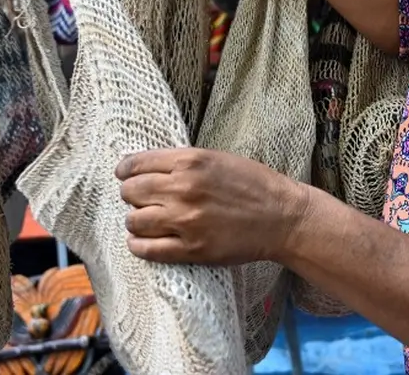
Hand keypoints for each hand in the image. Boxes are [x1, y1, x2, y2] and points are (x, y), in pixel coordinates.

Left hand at [116, 148, 313, 265]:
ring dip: (136, 221)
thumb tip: (146, 168)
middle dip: (132, 195)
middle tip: (141, 199)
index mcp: (190, 161)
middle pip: (130, 192)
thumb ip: (183, 162)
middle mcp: (183, 189)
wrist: (282, 217)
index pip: (136, 164)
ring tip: (146, 220)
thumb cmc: (254, 184)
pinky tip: (143, 241)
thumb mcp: (217, 158)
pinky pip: (147, 249)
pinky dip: (138, 245)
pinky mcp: (191, 249)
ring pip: (134, 221)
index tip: (125, 175)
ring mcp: (185, 221)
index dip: (126, 171)